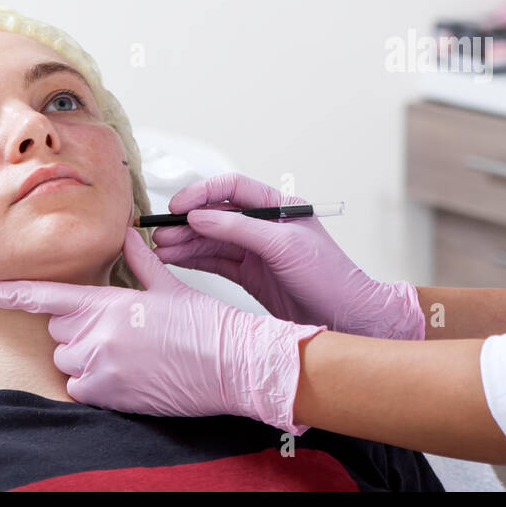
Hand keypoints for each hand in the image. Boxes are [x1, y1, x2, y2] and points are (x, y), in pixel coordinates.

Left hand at [0, 228, 324, 432]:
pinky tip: (125, 374)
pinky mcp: (109, 397)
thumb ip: (141, 261)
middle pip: (58, 331)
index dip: (15, 294)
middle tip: (117, 328)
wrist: (230, 364)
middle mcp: (98, 337)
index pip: (48, 297)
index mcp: (111, 304)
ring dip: (84, 356)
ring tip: (125, 352)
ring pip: (67, 360)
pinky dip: (93, 381)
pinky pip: (79, 387)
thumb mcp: (170, 286)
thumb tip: (128, 233)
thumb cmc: (207, 325)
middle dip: (77, 328)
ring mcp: (101, 369)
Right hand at [149, 172, 425, 340]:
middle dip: (186, 222)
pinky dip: (193, 259)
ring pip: (212, 239)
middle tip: (159, 233)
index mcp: (279, 207)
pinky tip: (173, 259)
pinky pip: (215, 261)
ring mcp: (256, 251)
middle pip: (217, 215)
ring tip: (158, 248)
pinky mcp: (250, 274)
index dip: (203, 193)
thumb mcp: (285, 247)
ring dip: (185, 242)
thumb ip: (242, 228)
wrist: (347, 317)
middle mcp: (265, 226)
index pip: (233, 189)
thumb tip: (201, 215)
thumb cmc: (329, 277)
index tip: (178, 207)